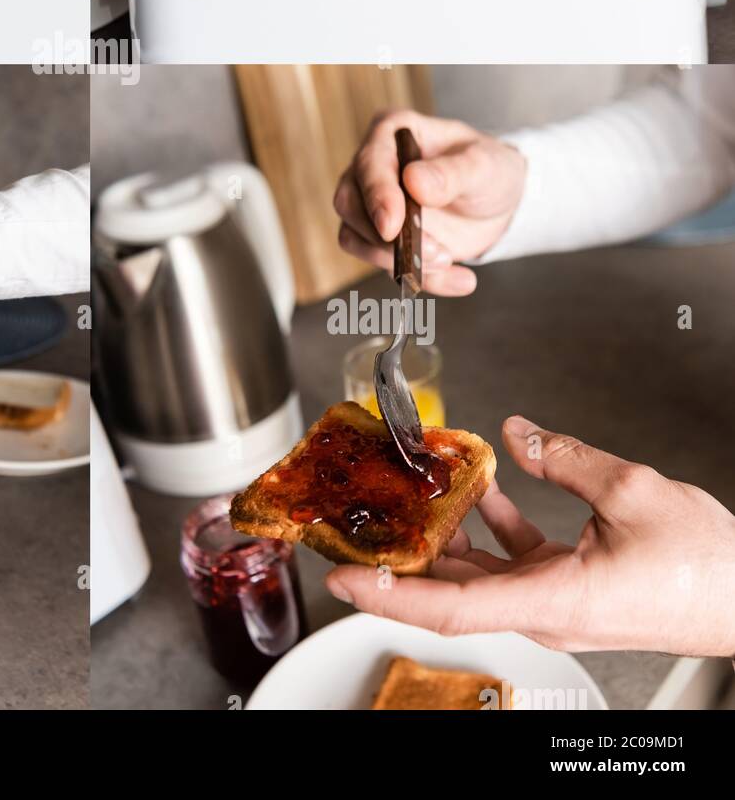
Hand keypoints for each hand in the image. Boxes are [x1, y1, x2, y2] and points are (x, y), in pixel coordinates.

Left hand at [326, 417, 734, 657]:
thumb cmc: (707, 567)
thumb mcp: (632, 491)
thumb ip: (564, 456)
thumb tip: (519, 433)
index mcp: (553, 600)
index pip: (449, 607)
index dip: (389, 594)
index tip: (344, 578)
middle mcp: (546, 609)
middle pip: (451, 589)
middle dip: (399, 559)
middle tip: (357, 528)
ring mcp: (557, 601)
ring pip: (479, 572)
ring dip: (443, 534)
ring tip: (410, 494)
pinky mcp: (572, 587)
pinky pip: (515, 558)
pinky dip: (492, 523)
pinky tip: (482, 486)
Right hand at [332, 109, 526, 295]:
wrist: (499, 203)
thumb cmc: (489, 169)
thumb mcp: (485, 165)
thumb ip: (452, 172)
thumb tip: (413, 181)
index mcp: (392, 133)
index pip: (369, 163)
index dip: (376, 195)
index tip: (392, 226)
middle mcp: (372, 167)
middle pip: (349, 203)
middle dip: (386, 237)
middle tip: (435, 253)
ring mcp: (371, 204)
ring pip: (355, 237)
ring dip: (397, 260)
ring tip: (449, 263)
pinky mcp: (379, 237)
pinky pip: (381, 264)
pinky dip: (416, 277)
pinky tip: (458, 278)